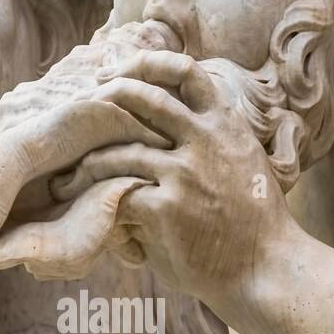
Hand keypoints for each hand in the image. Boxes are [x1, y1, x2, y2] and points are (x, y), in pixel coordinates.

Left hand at [0, 49, 290, 312]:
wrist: (267, 270)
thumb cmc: (253, 224)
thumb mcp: (245, 165)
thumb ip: (213, 139)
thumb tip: (171, 119)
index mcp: (227, 126)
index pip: (187, 71)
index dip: (150, 62)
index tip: (119, 68)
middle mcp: (206, 141)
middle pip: (145, 98)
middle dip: (108, 97)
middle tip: (80, 107)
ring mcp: (184, 172)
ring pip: (119, 152)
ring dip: (86, 166)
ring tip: (67, 179)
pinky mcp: (165, 208)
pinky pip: (118, 195)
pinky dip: (102, 206)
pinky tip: (92, 217)